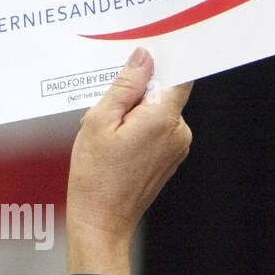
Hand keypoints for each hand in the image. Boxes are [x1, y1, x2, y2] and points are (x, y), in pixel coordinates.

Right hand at [65, 47, 191, 274]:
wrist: (101, 219)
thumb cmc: (96, 176)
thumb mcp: (98, 121)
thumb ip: (124, 86)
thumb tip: (143, 58)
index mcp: (163, 118)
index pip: (178, 75)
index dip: (163, 62)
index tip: (145, 55)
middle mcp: (178, 132)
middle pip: (163, 92)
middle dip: (136, 92)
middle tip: (107, 107)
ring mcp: (177, 147)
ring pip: (157, 111)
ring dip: (133, 112)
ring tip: (107, 131)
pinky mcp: (170, 158)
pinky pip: (157, 129)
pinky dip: (137, 128)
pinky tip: (114, 143)